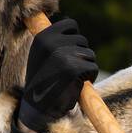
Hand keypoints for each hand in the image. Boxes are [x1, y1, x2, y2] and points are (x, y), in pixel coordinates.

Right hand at [18, 18, 97, 132]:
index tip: (70, 51)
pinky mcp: (74, 69)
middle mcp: (51, 43)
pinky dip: (90, 76)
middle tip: (68, 71)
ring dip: (86, 66)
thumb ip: (53, 41)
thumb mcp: (41, 56)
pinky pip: (93, 67)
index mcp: (42, 37)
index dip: (75, 38)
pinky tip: (77, 84)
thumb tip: (71, 28)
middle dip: (81, 55)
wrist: (38, 108)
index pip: (71, 24)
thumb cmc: (43, 83)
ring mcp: (62, 56)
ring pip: (89, 54)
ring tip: (72, 78)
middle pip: (82, 40)